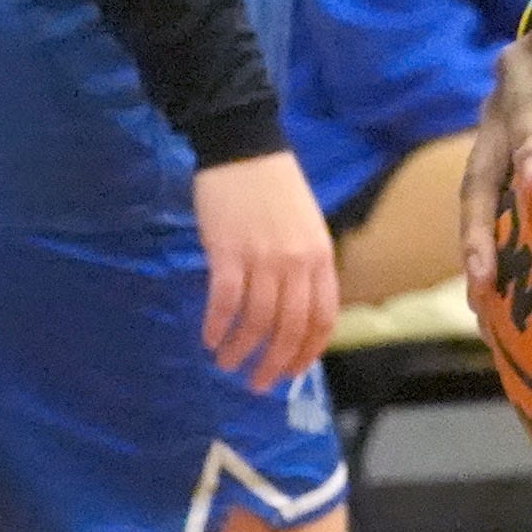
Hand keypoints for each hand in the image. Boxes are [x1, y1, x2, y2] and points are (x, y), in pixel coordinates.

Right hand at [194, 150, 337, 389]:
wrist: (244, 148)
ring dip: (240, 349)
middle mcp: (297, 263)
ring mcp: (263, 258)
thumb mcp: (306, 229)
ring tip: (226, 363)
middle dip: (274, 363)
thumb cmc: (275, 189)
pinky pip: (225, 301)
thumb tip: (293, 313)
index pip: (323, 319)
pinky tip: (209, 338)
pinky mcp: (228, 252)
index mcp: (321, 258)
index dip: (307, 352)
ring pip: (256, 321)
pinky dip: (216, 325)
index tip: (292, 372)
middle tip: (258, 383)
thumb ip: (305, 268)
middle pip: (290, 328)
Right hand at [459, 0, 531, 299]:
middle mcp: (522, 71)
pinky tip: (486, 309)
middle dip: (524, 147)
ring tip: (484, 278)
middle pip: (514, 109)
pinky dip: (479, 251)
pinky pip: (479, 205)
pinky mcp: (490, 153)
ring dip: (477, 224)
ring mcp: (497, 116)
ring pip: (480, 170)